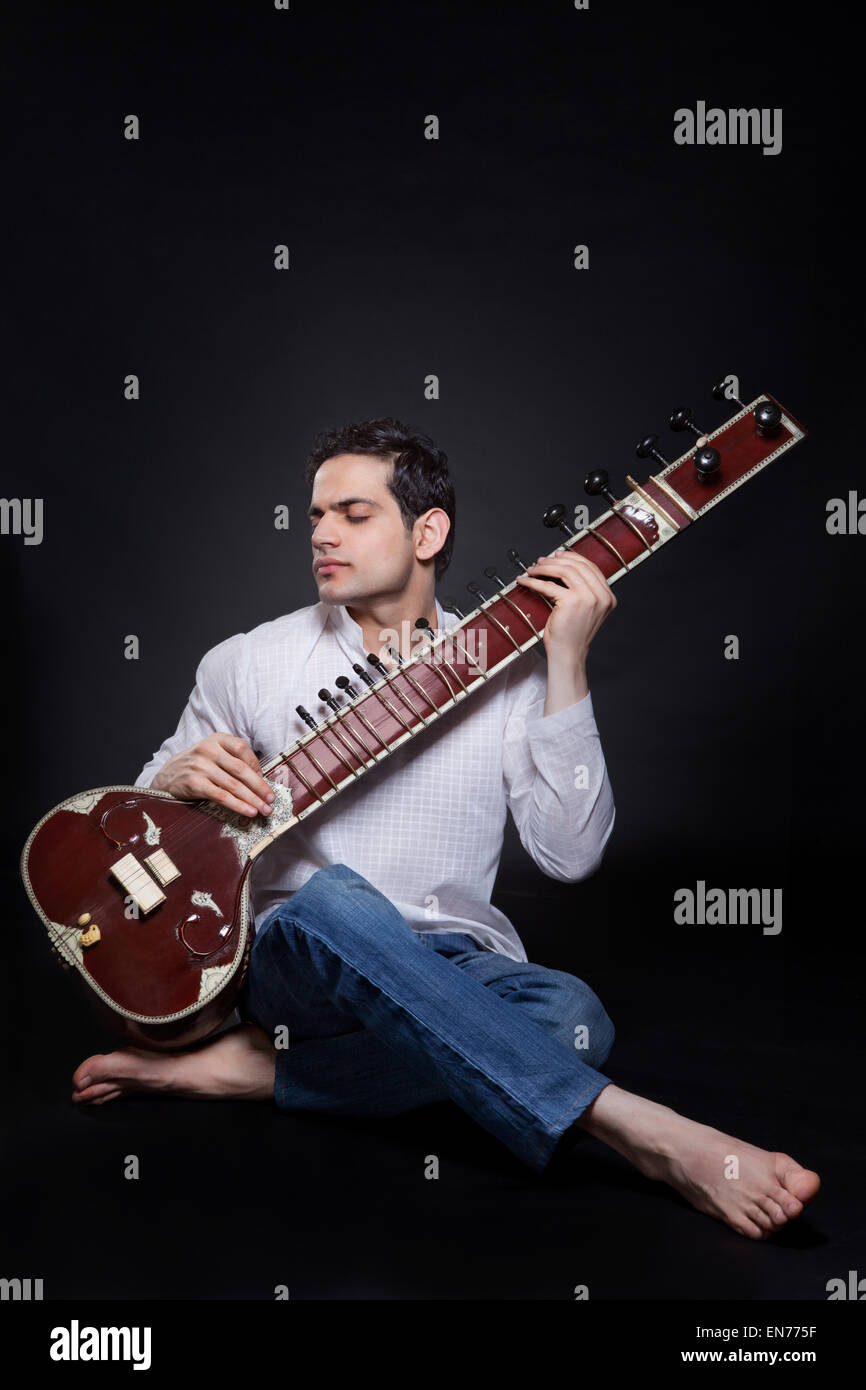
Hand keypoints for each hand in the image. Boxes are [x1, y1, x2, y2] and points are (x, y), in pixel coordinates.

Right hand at [150, 733, 275, 817]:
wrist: (166, 775)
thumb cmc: (196, 765)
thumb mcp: (212, 753)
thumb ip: (232, 759)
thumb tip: (260, 778)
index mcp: (216, 739)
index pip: (242, 748)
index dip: (256, 765)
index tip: (264, 780)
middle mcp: (208, 750)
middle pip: (240, 769)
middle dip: (259, 786)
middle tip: (271, 799)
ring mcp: (200, 767)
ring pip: (233, 785)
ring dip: (252, 799)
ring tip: (264, 809)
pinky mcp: (195, 783)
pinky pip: (221, 796)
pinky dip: (238, 805)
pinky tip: (249, 811)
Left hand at [515, 549, 616, 670]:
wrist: (568, 655)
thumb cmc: (572, 635)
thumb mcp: (585, 609)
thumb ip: (583, 590)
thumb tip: (564, 567)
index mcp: (607, 596)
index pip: (590, 567)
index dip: (572, 557)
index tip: (558, 554)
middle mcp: (601, 595)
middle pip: (577, 565)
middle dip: (556, 560)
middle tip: (541, 561)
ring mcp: (588, 598)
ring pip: (564, 571)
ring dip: (545, 568)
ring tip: (533, 569)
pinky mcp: (572, 602)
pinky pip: (549, 585)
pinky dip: (534, 581)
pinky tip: (526, 581)